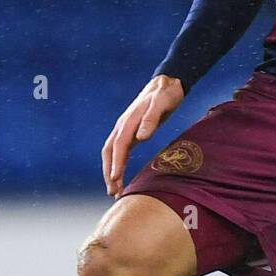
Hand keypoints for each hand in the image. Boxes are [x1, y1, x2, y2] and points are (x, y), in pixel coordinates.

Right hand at [101, 74, 184, 196]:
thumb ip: (151, 119)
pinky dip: (118, 164)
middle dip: (109, 172)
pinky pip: (120, 151)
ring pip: (113, 153)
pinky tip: (120, 176)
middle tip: (113, 192)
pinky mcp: (131, 131)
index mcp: (129, 120)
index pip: (119, 145)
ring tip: (115, 190)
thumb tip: (141, 137)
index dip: (116, 163)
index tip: (115, 179)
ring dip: (112, 171)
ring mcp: (126, 128)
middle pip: (110, 152)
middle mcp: (123, 126)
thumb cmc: (166, 93)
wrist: (166, 82)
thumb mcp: (162, 103)